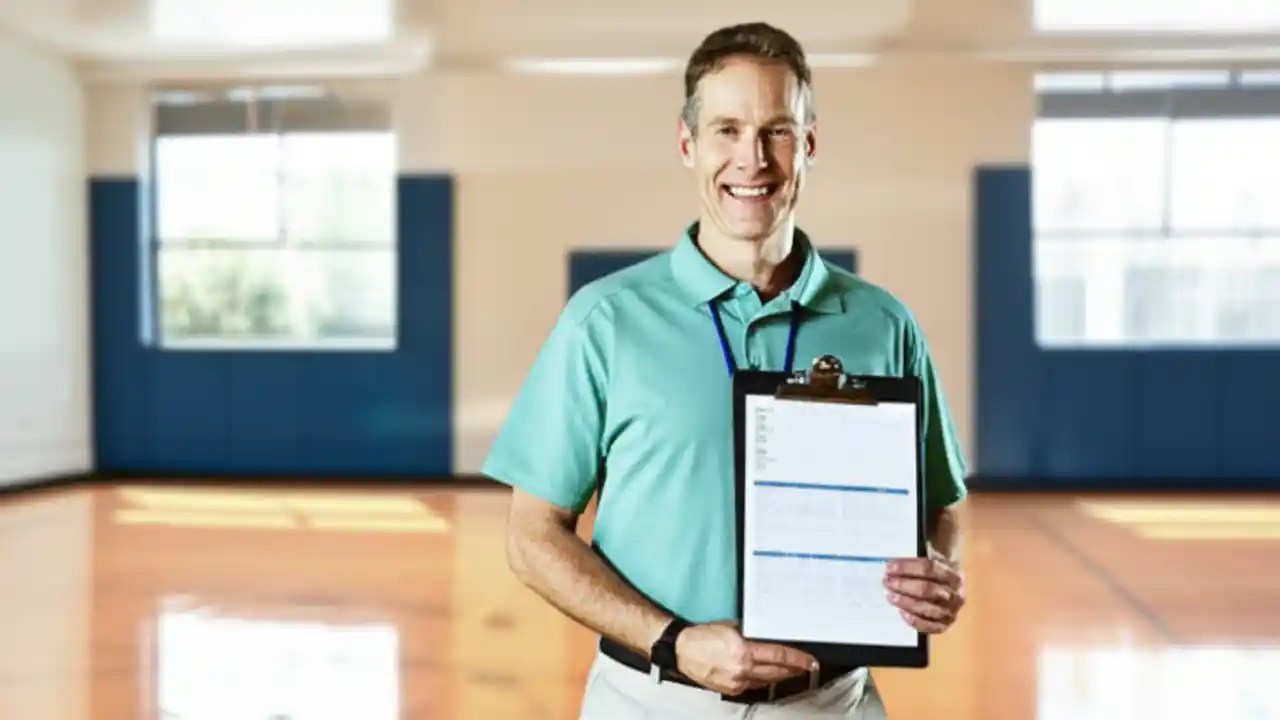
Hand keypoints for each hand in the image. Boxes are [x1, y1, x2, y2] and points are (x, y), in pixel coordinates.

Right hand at [674, 621, 817, 695]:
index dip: (797, 659)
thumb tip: (768, 638)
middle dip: (794, 669)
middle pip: (777, 672)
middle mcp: (742, 669)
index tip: (809, 660)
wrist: (682, 649)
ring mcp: (736, 682)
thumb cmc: (702, 637)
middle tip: (805, 667)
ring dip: (780, 676)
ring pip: (766, 681)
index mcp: (743, 652)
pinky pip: (753, 686)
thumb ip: (751, 634)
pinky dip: (762, 680)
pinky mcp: (730, 689)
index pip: (779, 656)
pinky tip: (766, 676)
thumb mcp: (731, 627)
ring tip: (790, 671)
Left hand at [883, 554, 965, 632]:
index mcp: (954, 575)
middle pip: (928, 589)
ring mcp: (951, 613)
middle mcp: (956, 595)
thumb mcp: (932, 560)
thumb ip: (918, 559)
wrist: (949, 590)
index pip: (930, 568)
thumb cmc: (935, 574)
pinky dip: (913, 620)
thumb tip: (896, 563)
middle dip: (904, 585)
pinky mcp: (943, 626)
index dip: (908, 567)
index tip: (890, 566)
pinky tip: (901, 611)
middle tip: (887, 581)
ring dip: (905, 602)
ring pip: (926, 608)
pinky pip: (927, 626)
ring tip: (890, 595)